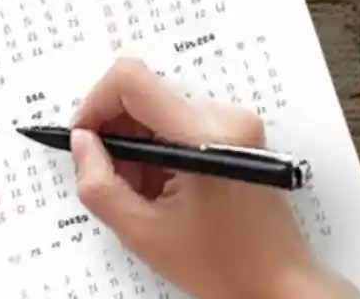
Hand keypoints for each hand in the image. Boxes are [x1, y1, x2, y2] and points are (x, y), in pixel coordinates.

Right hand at [71, 58, 359, 298]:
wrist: (277, 285)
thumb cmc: (223, 267)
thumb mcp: (142, 232)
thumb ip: (99, 184)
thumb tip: (82, 143)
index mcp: (204, 136)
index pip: (132, 80)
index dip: (95, 103)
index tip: (84, 136)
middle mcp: (225, 118)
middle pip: (145, 95)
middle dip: (118, 136)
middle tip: (116, 182)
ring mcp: (236, 123)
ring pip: (160, 111)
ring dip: (140, 148)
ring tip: (147, 196)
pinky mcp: (239, 133)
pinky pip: (182, 124)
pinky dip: (161, 151)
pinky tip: (167, 191)